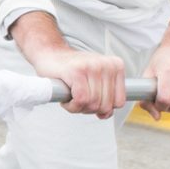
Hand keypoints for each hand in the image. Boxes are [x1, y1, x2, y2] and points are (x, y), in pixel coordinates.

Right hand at [12, 12, 126, 115]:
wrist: (50, 54)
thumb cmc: (72, 70)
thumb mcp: (96, 80)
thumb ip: (106, 97)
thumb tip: (106, 114)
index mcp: (116, 66)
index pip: (119, 102)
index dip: (103, 108)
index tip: (90, 101)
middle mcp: (107, 65)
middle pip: (105, 105)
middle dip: (89, 109)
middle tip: (77, 99)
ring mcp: (92, 67)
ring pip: (93, 104)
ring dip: (78, 107)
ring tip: (71, 96)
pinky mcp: (77, 71)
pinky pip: (81, 100)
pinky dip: (72, 106)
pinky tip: (66, 98)